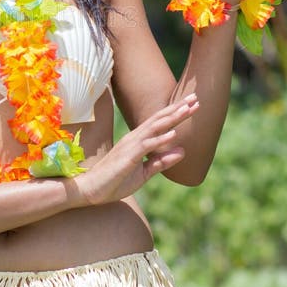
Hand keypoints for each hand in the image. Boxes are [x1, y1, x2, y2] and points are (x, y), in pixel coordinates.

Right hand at [75, 95, 198, 206]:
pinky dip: (161, 139)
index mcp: (138, 140)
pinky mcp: (128, 157)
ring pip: (154, 128)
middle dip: (177, 108)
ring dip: (172, 118)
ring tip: (188, 109)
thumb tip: (183, 150)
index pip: (160, 122)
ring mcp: (130, 146)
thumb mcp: (144, 173)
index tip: (192, 103)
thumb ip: (162, 161)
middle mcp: (134, 138)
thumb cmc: (115, 181)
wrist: (91, 190)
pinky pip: (146, 146)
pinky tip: (173, 134)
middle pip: (159, 119)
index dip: (176, 112)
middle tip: (195, 96)